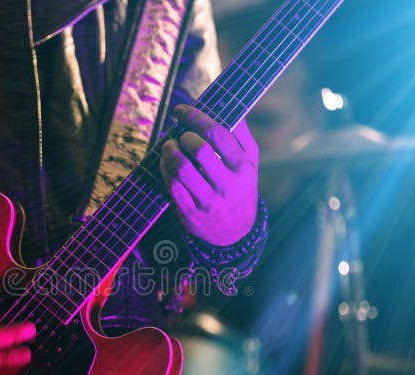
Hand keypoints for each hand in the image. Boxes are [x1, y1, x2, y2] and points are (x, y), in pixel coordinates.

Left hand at [159, 104, 259, 245]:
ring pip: (181, 168)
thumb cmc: (240, 186)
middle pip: (198, 149)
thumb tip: (228, 103)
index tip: (181, 110)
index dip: (195, 116)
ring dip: (169, 150)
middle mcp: (227, 185)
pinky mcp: (191, 214)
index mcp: (243, 167)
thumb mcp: (250, 162)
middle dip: (183, 135)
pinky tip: (166, 162)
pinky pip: (171, 185)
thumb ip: (240, 133)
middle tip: (180, 135)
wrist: (236, 232)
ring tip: (169, 145)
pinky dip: (164, 168)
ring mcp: (208, 201)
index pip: (216, 133)